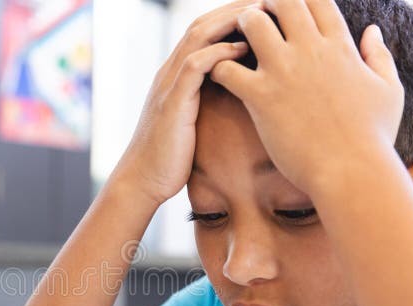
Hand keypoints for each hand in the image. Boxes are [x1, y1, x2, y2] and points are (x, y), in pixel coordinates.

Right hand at [117, 0, 255, 205]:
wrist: (143, 181)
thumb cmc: (172, 156)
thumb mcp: (193, 119)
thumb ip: (208, 99)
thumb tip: (238, 91)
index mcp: (176, 74)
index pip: (205, 28)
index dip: (234, 14)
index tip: (265, 10)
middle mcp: (170, 72)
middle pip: (203, 22)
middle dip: (237, 9)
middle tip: (269, 0)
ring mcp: (168, 85)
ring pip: (199, 36)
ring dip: (232, 20)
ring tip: (262, 14)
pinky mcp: (172, 103)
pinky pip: (194, 66)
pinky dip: (219, 52)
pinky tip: (243, 48)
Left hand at [210, 0, 404, 195]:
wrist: (352, 171)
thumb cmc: (374, 137)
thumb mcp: (389, 90)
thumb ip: (380, 56)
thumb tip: (373, 30)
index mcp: (340, 45)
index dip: (300, 0)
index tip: (288, 13)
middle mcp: (311, 50)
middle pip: (283, 1)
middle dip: (267, 5)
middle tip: (258, 22)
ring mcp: (284, 71)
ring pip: (252, 24)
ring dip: (241, 28)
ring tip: (236, 44)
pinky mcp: (261, 97)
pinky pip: (227, 68)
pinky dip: (219, 68)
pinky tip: (223, 78)